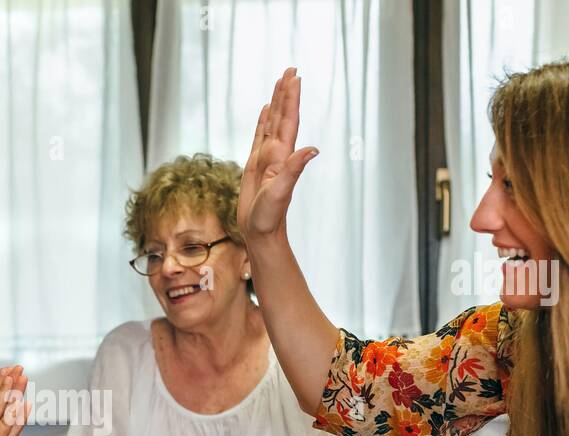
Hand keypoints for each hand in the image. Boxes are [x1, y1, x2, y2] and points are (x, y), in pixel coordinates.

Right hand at [238, 67, 317, 241]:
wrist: (261, 233)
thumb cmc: (269, 217)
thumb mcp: (280, 193)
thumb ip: (294, 170)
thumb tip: (313, 149)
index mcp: (282, 156)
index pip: (288, 121)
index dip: (291, 98)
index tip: (294, 76)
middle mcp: (277, 153)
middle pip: (282, 116)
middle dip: (286, 92)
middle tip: (290, 69)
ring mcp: (266, 158)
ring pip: (272, 122)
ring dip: (276, 102)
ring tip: (279, 82)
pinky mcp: (255, 165)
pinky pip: (259, 136)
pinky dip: (263, 121)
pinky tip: (265, 111)